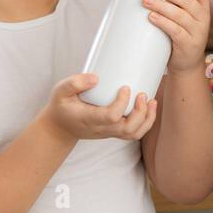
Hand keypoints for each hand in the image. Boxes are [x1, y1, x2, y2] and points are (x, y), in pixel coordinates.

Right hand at [42, 73, 157, 142]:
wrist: (60, 128)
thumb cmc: (61, 107)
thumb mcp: (60, 91)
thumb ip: (75, 83)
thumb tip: (96, 78)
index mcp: (89, 118)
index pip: (111, 116)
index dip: (122, 103)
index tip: (125, 87)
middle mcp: (102, 128)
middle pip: (127, 129)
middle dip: (140, 113)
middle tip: (142, 94)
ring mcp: (109, 131)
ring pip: (133, 134)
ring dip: (147, 119)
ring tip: (152, 101)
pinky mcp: (114, 131)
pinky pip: (133, 133)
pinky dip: (145, 123)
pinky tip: (149, 107)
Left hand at [143, 0, 210, 74]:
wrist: (188, 63)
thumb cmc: (181, 34)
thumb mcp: (184, 17)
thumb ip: (174, 3)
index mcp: (203, 7)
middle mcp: (203, 18)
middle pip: (187, 1)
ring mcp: (197, 32)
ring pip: (180, 15)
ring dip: (161, 6)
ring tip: (145, 0)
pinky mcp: (188, 45)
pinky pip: (175, 31)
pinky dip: (163, 22)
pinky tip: (151, 16)